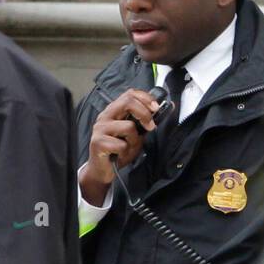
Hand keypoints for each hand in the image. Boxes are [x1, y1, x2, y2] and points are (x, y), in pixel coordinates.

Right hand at [80, 88, 160, 203]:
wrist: (102, 170)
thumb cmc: (119, 151)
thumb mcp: (136, 135)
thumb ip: (145, 123)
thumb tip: (166, 109)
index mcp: (114, 111)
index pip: (129, 94)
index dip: (145, 98)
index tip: (156, 108)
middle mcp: (105, 116)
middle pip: (128, 102)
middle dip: (144, 114)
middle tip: (150, 127)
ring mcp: (100, 129)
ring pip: (128, 126)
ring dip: (134, 140)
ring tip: (128, 148)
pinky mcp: (98, 142)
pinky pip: (122, 145)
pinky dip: (126, 152)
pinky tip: (119, 155)